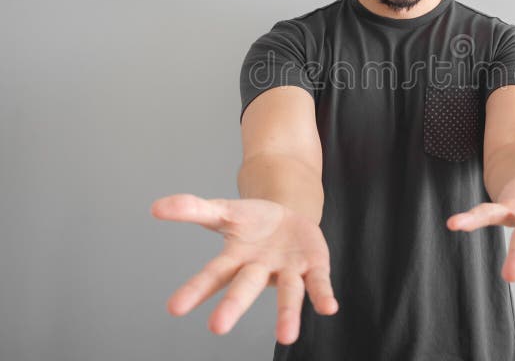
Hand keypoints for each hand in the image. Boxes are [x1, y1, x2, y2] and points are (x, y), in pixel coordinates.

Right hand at [151, 194, 337, 342]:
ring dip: (287, 315)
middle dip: (232, 306)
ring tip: (286, 336)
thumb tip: (155, 207)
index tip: (174, 308)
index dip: (194, 290)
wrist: (288, 217)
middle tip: (217, 327)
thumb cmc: (253, 221)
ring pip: (286, 294)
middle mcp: (259, 270)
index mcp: (235, 259)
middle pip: (244, 287)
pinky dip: (322, 296)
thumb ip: (193, 209)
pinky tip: (329, 308)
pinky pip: (318, 283)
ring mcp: (287, 271)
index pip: (212, 275)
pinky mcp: (312, 267)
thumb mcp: (225, 210)